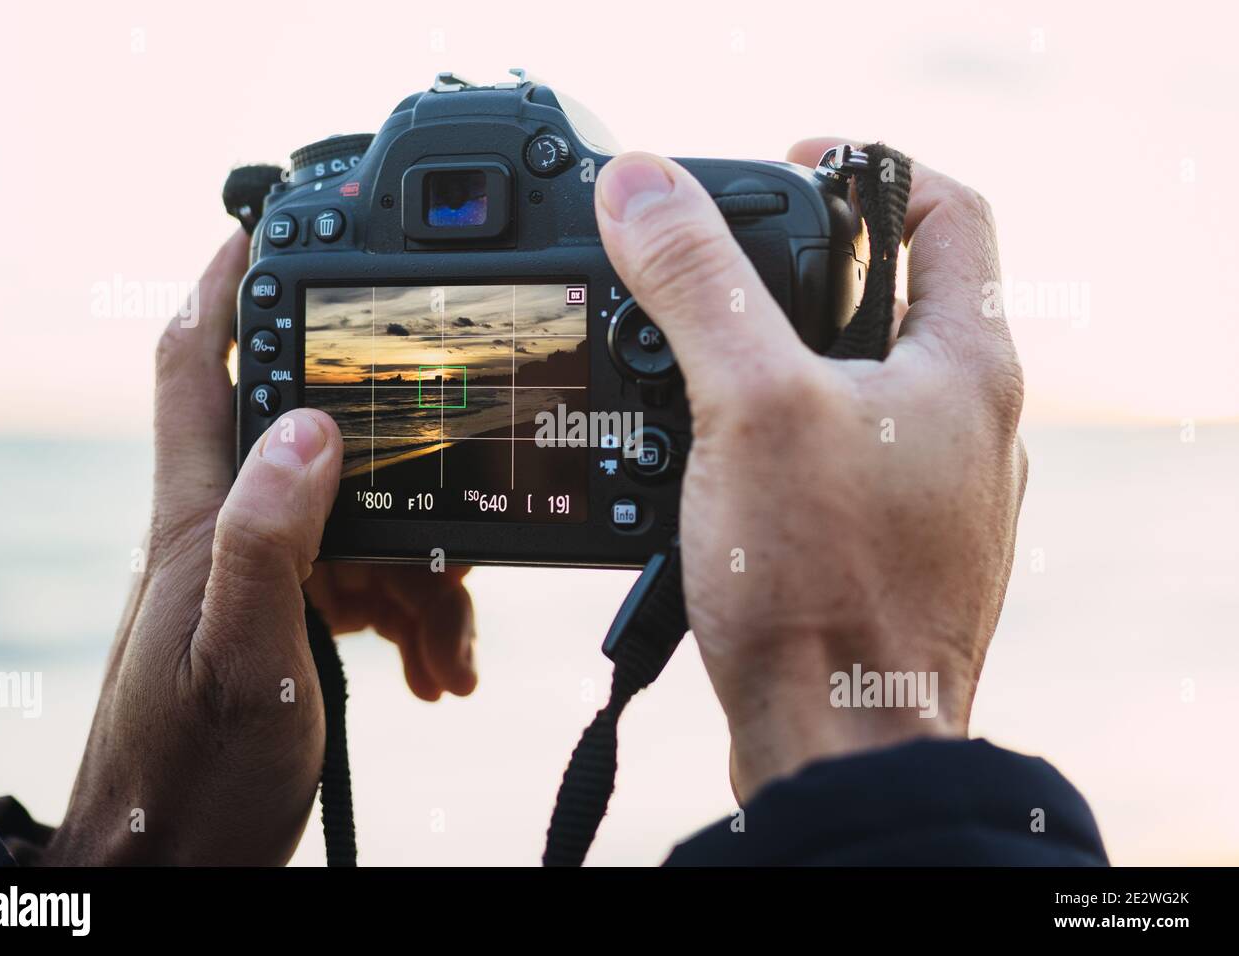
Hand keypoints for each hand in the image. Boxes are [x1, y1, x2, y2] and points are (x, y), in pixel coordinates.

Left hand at [44, 233, 473, 865]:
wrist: (178, 864)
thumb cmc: (190, 774)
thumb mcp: (245, 657)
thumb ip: (268, 542)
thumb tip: (308, 427)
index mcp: (204, 516)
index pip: (191, 366)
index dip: (220, 285)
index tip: (263, 223)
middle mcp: (228, 528)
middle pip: (317, 440)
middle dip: (397, 460)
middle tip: (459, 491)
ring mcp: (261, 574)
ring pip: (362, 524)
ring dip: (424, 578)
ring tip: (454, 650)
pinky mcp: (289, 621)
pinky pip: (367, 588)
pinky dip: (414, 619)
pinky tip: (442, 668)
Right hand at [593, 143, 1025, 801]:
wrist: (839, 742)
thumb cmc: (824, 587)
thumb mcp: (751, 406)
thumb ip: (697, 284)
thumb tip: (641, 186)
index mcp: (966, 366)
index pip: (948, 211)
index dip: (867, 169)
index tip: (786, 173)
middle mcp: (967, 424)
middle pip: (891, 299)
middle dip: (800, 272)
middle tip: (716, 278)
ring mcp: (933, 492)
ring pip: (857, 386)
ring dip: (782, 362)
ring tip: (701, 370)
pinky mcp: (889, 546)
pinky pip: (837, 462)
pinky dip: (779, 441)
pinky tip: (717, 465)